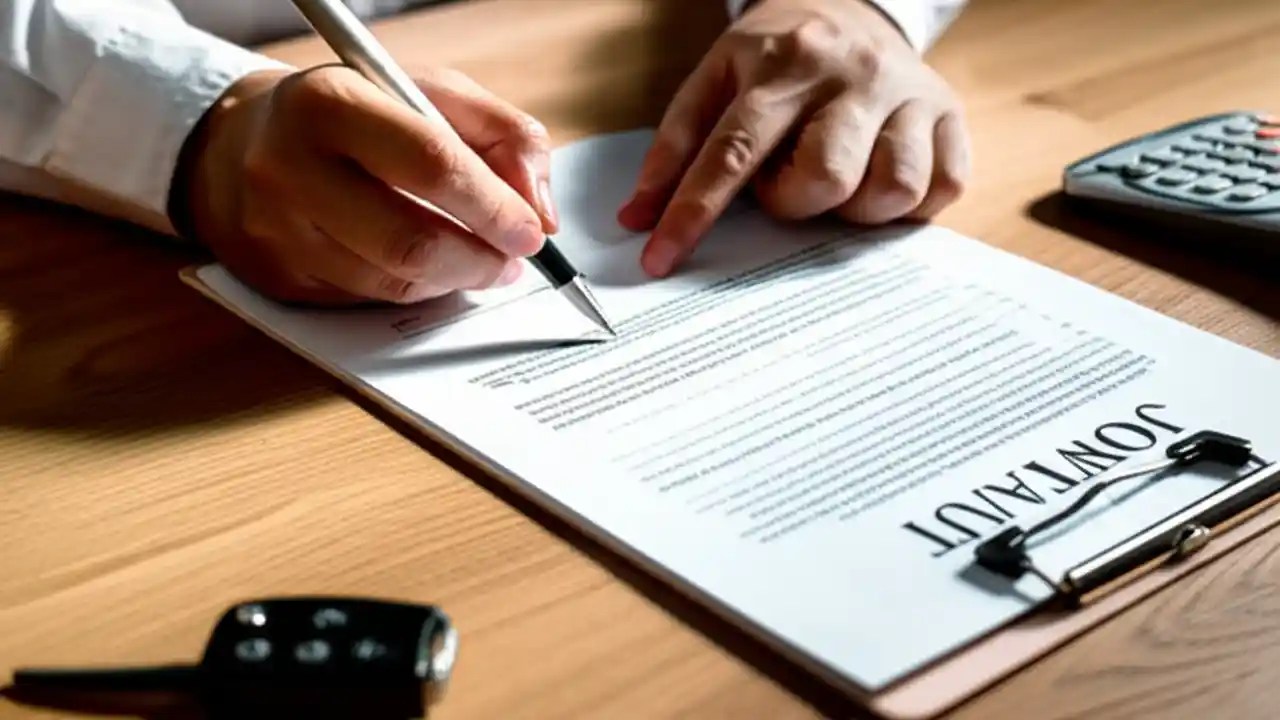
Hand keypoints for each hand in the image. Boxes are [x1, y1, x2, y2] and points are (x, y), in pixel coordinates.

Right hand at [175, 66, 556, 303]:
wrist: (245, 144)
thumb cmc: (358, 115)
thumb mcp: (432, 93)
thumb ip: (505, 135)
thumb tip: (539, 211)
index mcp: (331, 101)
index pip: (431, 163)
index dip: (493, 206)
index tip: (531, 230)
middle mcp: (289, 166)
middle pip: (410, 241)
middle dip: (480, 259)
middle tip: (513, 258)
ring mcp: (277, 229)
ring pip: (393, 282)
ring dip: (455, 280)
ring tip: (480, 260)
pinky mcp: (278, 277)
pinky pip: (369, 300)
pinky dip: (417, 290)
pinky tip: (430, 266)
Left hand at [617, 0, 969, 276]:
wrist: (852, 2)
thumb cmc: (775, 59)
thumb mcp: (716, 80)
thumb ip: (676, 148)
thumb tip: (638, 219)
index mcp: (781, 61)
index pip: (731, 151)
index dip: (693, 213)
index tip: (660, 260)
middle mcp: (851, 72)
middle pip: (823, 177)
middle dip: (794, 201)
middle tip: (788, 180)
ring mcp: (908, 92)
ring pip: (891, 188)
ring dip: (855, 208)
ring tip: (838, 181)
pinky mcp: (950, 113)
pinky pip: (941, 188)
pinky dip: (906, 205)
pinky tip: (880, 178)